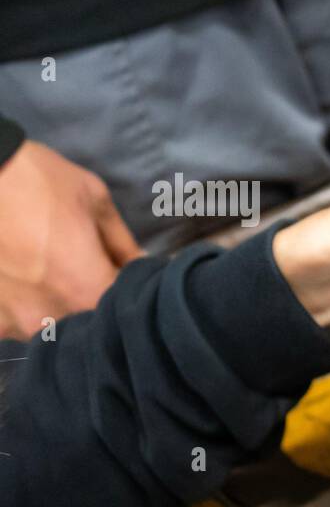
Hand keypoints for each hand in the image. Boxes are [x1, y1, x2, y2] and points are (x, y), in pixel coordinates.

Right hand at [0, 141, 142, 337]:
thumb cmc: (37, 181)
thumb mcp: (94, 201)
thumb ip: (121, 243)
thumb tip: (140, 266)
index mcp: (87, 291)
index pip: (126, 305)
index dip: (130, 288)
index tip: (123, 269)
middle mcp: (51, 318)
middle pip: (89, 320)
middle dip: (96, 299)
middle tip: (85, 267)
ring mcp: (13, 322)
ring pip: (53, 325)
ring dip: (59, 306)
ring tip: (48, 270)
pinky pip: (16, 321)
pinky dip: (25, 305)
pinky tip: (22, 279)